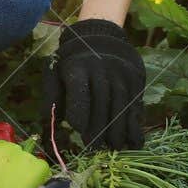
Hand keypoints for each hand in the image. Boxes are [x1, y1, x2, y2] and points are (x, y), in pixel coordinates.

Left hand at [42, 18, 144, 152]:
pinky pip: (136, 106)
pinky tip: (133, 142)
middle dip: (98, 130)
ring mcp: (121, 75)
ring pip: (121, 107)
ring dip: (118, 131)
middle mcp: (101, 70)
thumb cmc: (73, 62)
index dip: (79, 113)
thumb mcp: (56, 71)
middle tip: (94, 149)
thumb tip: (52, 122)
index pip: (79, 92)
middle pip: (101, 104)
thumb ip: (52, 96)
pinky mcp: (135, 80)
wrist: (100, 37)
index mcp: (78, 67)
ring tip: (113, 148)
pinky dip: (136, 126)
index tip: (77, 129)